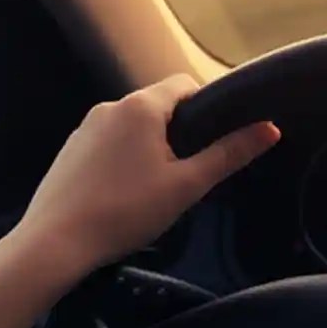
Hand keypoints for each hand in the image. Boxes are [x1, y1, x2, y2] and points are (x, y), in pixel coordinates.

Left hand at [12, 74, 279, 286]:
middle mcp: (110, 106)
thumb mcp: (186, 186)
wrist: (54, 243)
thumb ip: (229, 154)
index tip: (216, 141)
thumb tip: (271, 128)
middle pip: (158, 105)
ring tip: (157, 189)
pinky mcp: (69, 150)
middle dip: (179, 131)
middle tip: (190, 173)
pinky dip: (123, 158)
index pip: (185, 84)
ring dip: (150, 146)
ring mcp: (85, 128)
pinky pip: (108, 143)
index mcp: (142, 106)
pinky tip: (123, 195)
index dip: (208, 106)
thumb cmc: (127, 211)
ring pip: (132, 126)